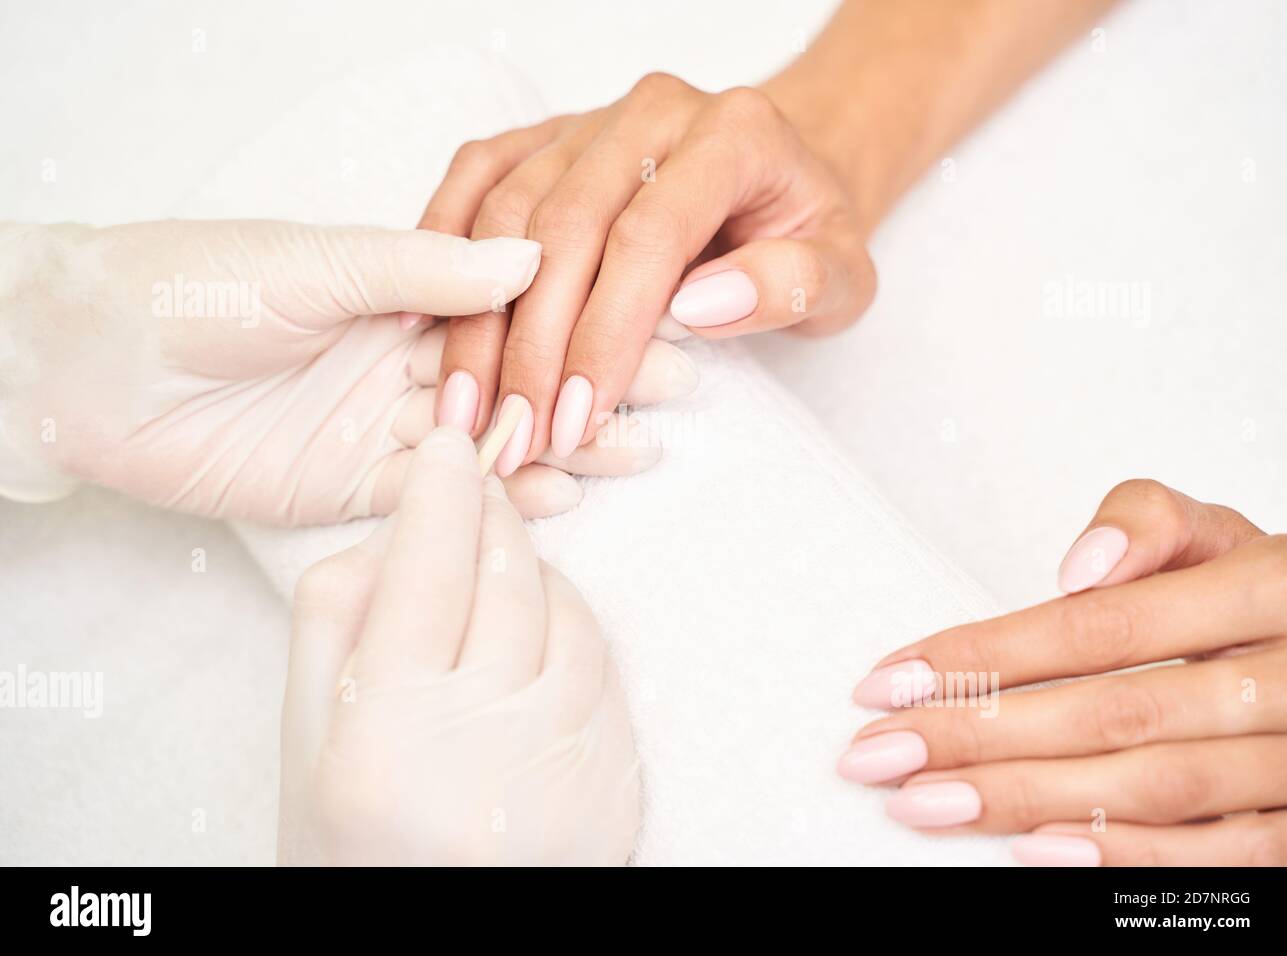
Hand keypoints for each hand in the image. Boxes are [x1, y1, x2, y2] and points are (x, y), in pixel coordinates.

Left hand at [1, 219, 689, 522]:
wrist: (94, 369)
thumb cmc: (192, 288)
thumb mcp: (316, 265)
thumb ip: (421, 270)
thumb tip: (530, 259)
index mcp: (397, 290)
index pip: (513, 303)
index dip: (585, 311)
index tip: (657, 314)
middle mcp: (401, 358)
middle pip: (518, 373)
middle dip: (594, 380)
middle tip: (674, 390)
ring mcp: (383, 426)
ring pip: (493, 442)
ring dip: (563, 445)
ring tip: (636, 447)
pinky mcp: (353, 486)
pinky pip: (443, 499)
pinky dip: (500, 501)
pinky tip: (559, 496)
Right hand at [278, 428, 639, 865]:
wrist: (433, 947)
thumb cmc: (354, 847)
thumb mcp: (308, 742)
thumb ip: (333, 624)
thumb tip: (397, 529)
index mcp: (385, 734)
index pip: (427, 567)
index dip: (440, 491)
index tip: (448, 442)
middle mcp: (485, 748)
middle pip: (507, 577)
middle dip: (491, 519)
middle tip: (475, 493)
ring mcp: (566, 770)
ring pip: (569, 613)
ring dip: (535, 578)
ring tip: (497, 589)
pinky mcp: (618, 788)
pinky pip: (605, 670)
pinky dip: (571, 639)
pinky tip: (533, 658)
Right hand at [418, 73, 874, 474]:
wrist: (787, 171)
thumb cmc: (808, 233)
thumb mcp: (840, 275)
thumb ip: (786, 287)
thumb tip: (698, 309)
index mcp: (732, 136)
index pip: (648, 240)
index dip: (604, 335)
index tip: (576, 417)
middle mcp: (651, 113)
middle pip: (562, 227)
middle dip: (529, 344)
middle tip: (510, 434)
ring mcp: (590, 120)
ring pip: (506, 209)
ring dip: (475, 317)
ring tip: (464, 406)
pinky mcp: (547, 137)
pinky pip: (477, 176)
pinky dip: (441, 245)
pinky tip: (424, 321)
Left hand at [839, 479, 1286, 865]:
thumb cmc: (1277, 598)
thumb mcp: (1224, 536)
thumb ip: (1149, 525)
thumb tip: (1078, 567)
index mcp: (1269, 589)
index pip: (1099, 627)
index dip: (987, 656)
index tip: (894, 680)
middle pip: (1115, 712)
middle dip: (982, 736)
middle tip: (884, 752)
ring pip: (1157, 787)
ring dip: (1028, 799)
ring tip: (928, 801)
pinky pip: (1226, 858)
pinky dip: (1125, 857)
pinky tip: (1034, 847)